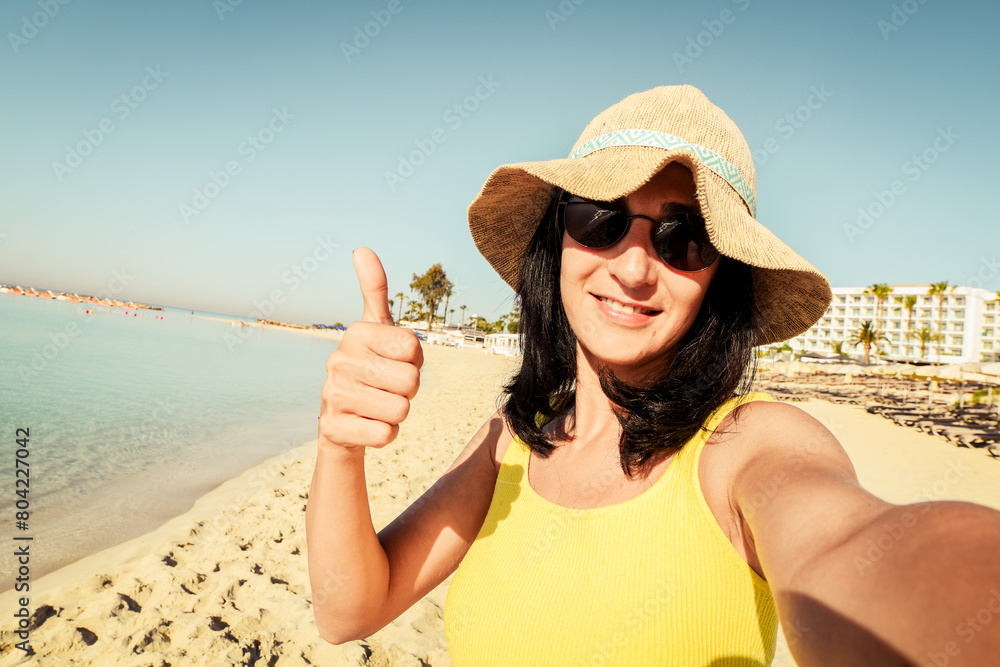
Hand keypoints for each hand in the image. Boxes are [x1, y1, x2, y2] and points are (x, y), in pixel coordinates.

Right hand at [318, 248, 422, 450]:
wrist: (342, 420)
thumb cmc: (371, 368)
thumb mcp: (376, 329)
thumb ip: (374, 289)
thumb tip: (362, 249)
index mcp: (356, 333)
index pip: (415, 350)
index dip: (414, 361)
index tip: (394, 361)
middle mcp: (338, 360)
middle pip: (411, 381)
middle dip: (408, 389)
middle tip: (387, 387)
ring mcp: (333, 395)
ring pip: (401, 409)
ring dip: (397, 412)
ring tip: (377, 405)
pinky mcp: (335, 428)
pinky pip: (387, 434)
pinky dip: (386, 433)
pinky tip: (368, 424)